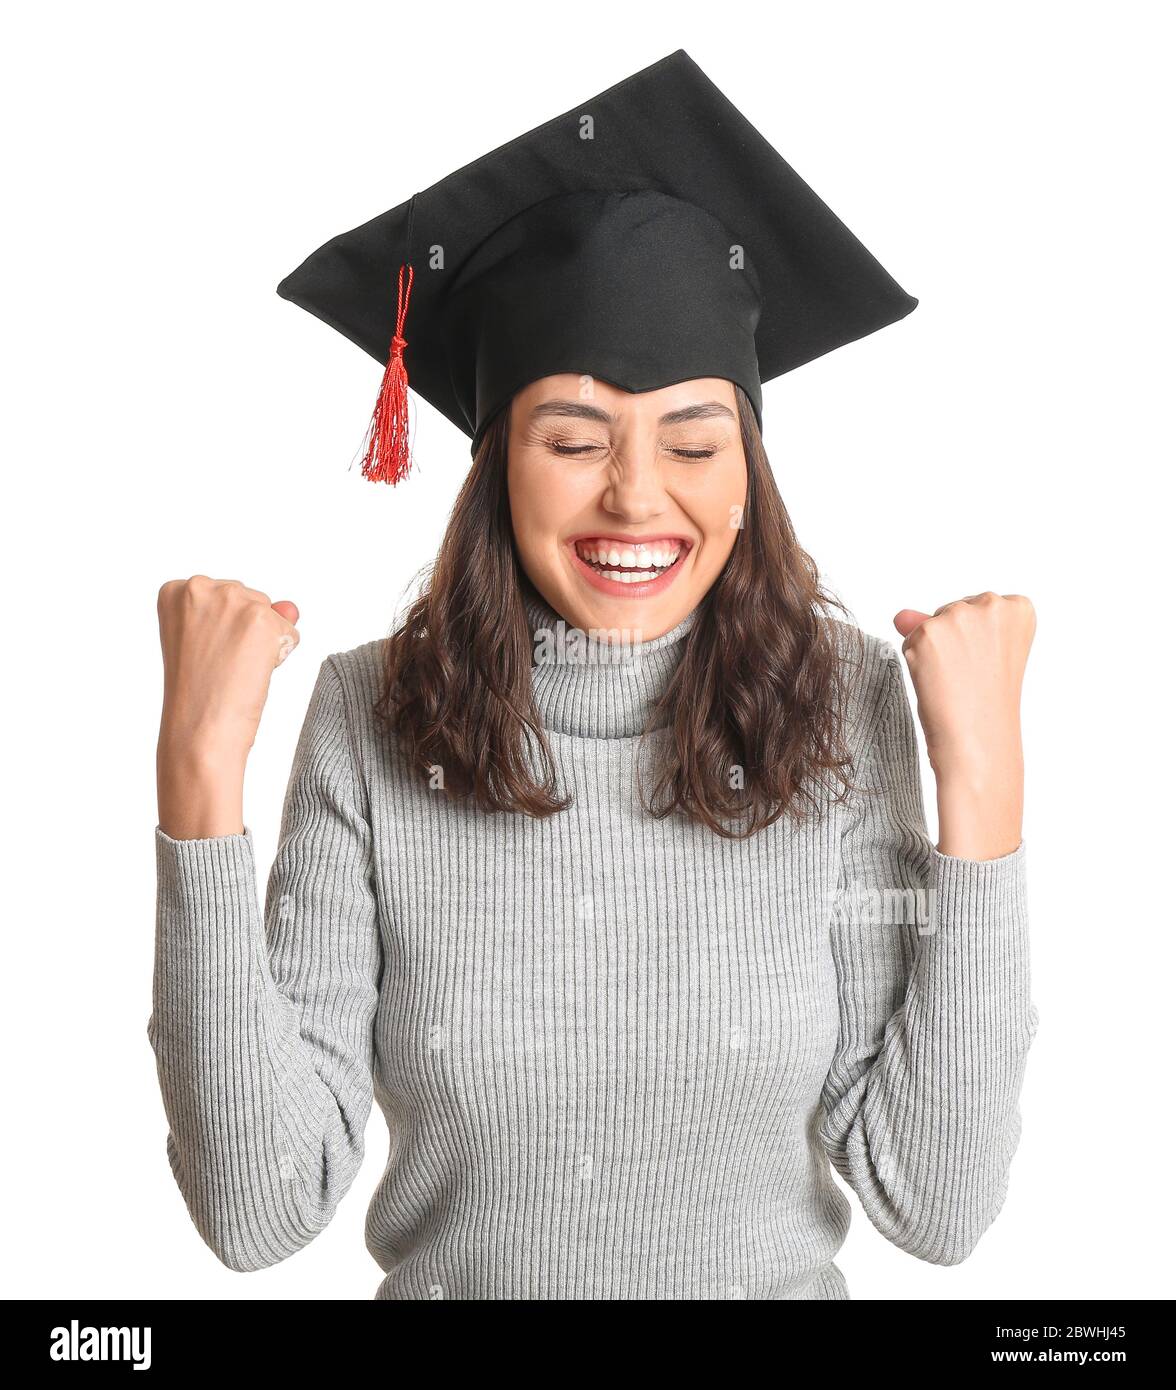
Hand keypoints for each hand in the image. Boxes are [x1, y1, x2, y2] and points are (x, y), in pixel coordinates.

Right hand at [156, 576, 299, 836]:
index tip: (204, 653)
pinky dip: (280, 657)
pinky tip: (252, 672)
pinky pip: (289, 634)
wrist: (199, 731)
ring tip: (234, 669)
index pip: (223, 595)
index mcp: (175, 590)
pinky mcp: (261, 619)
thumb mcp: (211, 641)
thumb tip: (291, 608)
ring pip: (271, 615)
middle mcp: (199, 587)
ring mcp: (232, 601)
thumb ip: (250, 611)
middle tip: (221, 665)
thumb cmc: (199, 694)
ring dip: (263, 643)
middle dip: (245, 632)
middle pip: (250, 598)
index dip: (222, 630)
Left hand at [893, 592, 1034, 858]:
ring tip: (956, 682)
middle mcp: (991, 604)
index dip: (976, 642)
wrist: (979, 745)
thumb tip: (900, 616)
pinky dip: (915, 664)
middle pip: (951, 610)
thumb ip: (941, 622)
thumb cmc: (985, 705)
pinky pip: (908, 642)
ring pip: (928, 626)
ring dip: (933, 654)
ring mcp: (957, 617)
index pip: (979, 607)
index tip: (989, 665)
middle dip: (953, 642)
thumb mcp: (980, 654)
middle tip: (971, 678)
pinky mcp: (927, 635)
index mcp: (1019, 607)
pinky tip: (937, 683)